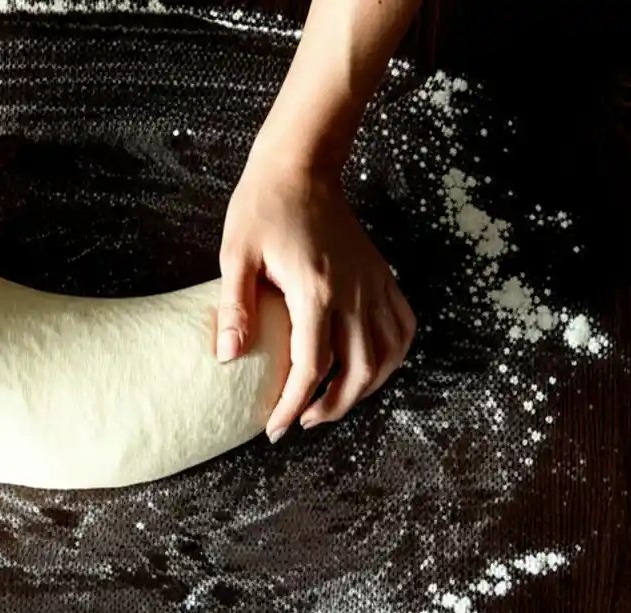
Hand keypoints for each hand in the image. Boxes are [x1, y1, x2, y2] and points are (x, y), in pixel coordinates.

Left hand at [216, 160, 415, 441]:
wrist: (301, 166)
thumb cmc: (262, 207)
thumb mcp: (236, 255)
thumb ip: (234, 308)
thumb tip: (228, 358)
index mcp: (315, 291)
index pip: (312, 366)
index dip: (294, 404)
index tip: (275, 428)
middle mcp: (353, 292)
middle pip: (359, 370)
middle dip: (333, 407)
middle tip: (303, 422)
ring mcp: (373, 283)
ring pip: (388, 354)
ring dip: (365, 389)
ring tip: (334, 403)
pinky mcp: (382, 274)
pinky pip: (402, 325)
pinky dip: (392, 356)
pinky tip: (370, 368)